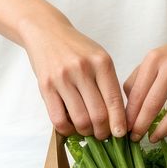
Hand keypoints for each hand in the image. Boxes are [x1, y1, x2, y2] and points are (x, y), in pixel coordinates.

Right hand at [20, 17, 126, 139]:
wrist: (46, 32)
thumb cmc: (77, 49)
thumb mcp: (99, 58)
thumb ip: (108, 84)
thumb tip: (117, 118)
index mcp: (101, 62)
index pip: (114, 101)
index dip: (119, 123)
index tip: (121, 134)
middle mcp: (82, 70)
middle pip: (98, 115)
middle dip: (103, 132)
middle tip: (103, 135)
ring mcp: (62, 79)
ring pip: (80, 120)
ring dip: (87, 132)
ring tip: (88, 131)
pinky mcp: (46, 87)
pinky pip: (58, 119)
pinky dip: (68, 130)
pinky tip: (72, 127)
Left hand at [123, 23, 166, 143]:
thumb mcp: (155, 59)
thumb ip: (138, 80)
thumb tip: (126, 108)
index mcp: (154, 60)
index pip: (137, 94)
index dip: (129, 116)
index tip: (123, 130)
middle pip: (153, 104)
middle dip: (141, 126)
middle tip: (135, 139)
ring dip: (163, 130)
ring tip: (154, 139)